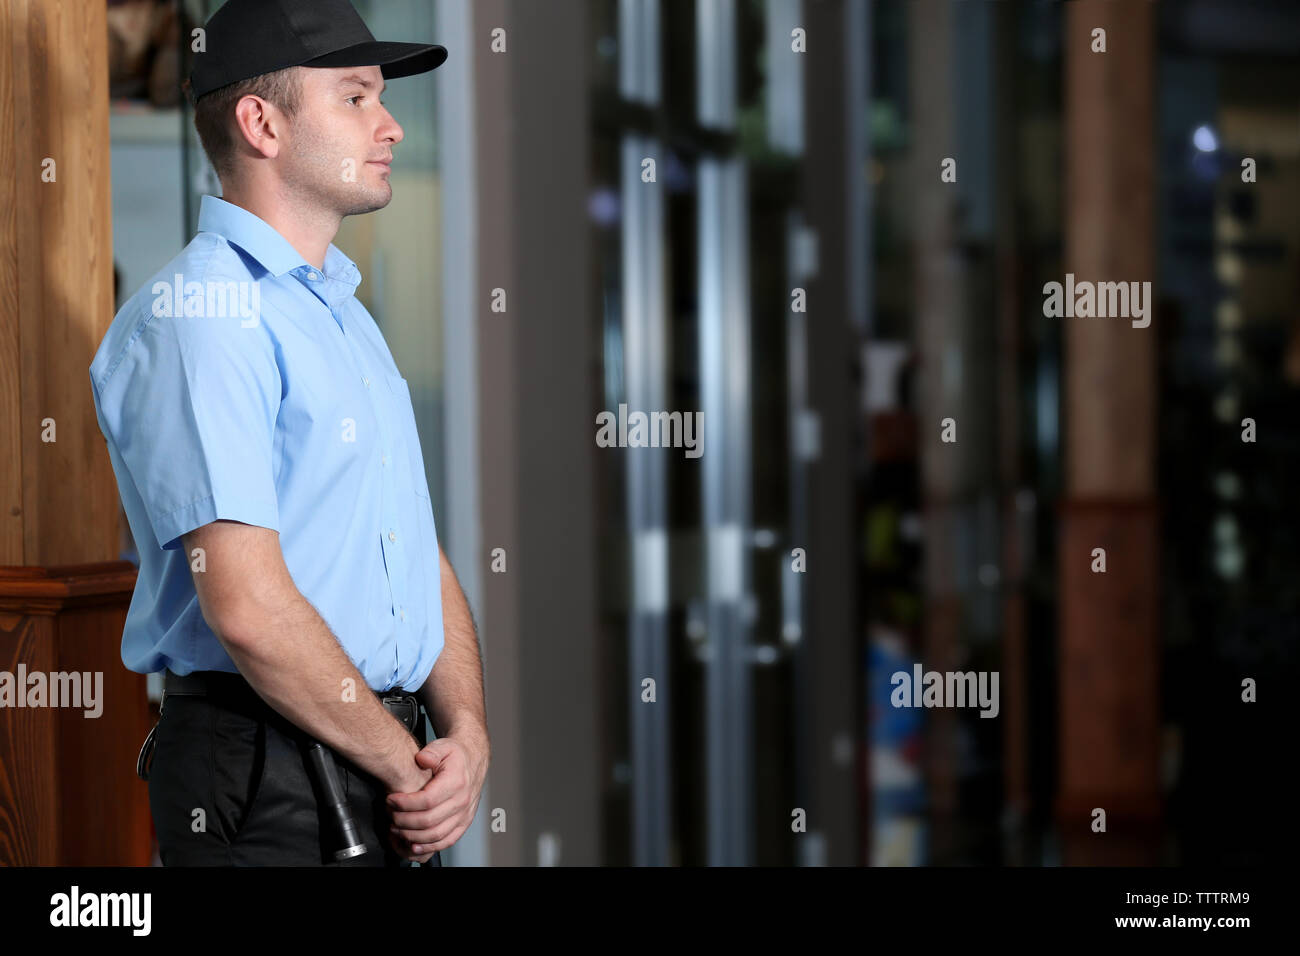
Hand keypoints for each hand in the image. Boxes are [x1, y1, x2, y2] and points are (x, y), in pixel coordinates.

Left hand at [385, 727, 488, 862]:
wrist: (473, 762)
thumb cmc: (455, 756)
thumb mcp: (443, 746)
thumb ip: (431, 751)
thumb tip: (421, 759)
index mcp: (456, 782)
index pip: (427, 800)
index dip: (405, 803)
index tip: (390, 800)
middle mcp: (462, 801)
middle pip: (429, 820)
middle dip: (404, 821)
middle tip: (390, 815)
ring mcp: (464, 815)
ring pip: (436, 835)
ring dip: (412, 836)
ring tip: (396, 829)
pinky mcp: (463, 823)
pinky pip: (447, 841)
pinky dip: (429, 847)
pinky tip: (414, 845)